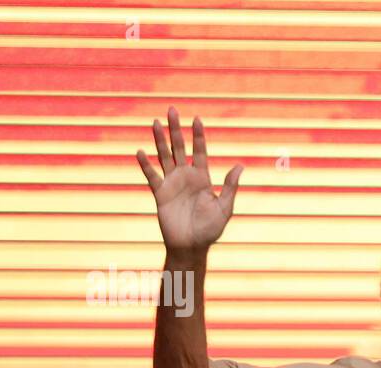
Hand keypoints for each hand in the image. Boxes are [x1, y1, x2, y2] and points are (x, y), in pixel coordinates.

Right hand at [136, 107, 242, 255]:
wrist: (191, 246)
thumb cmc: (210, 229)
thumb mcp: (225, 207)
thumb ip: (230, 186)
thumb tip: (240, 165)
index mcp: (202, 178)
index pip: (200, 152)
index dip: (198, 136)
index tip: (197, 119)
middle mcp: (186, 177)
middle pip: (180, 147)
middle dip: (176, 129)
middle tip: (172, 109)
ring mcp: (172, 184)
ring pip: (164, 156)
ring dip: (160, 140)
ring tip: (156, 122)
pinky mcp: (160, 194)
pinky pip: (152, 176)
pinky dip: (146, 164)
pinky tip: (140, 151)